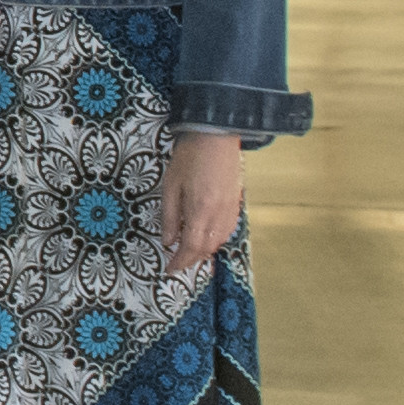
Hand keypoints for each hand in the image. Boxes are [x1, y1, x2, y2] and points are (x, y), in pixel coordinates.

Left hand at [160, 129, 247, 269]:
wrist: (215, 135)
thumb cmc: (189, 157)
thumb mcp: (170, 185)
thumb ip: (169, 216)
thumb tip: (167, 240)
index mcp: (200, 210)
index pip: (191, 247)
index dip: (180, 262)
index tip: (170, 269)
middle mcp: (219, 215)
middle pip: (206, 248)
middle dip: (191, 260)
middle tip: (177, 263)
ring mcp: (230, 210)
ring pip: (218, 242)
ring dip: (204, 251)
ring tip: (189, 252)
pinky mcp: (236, 203)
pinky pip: (227, 231)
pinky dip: (215, 240)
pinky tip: (205, 237)